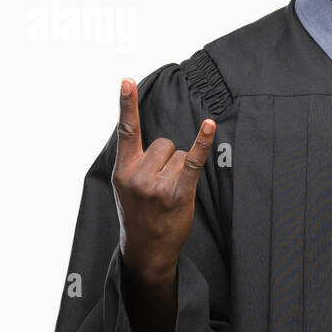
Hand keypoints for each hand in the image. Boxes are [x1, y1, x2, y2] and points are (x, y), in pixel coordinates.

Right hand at [113, 78, 214, 287]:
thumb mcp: (125, 188)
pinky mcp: (179, 191)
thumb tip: (158, 143)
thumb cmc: (139, 215)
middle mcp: (138, 175)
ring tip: (169, 193)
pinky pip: (193, 159)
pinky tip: (209, 126)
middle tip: (159, 186)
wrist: (146, 250)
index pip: (126, 132)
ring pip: (178, 154)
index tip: (127, 81)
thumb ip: (135, 163)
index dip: (127, 105)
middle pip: (163, 143)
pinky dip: (203, 142)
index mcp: (122, 171)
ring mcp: (158, 184)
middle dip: (166, 159)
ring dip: (179, 169)